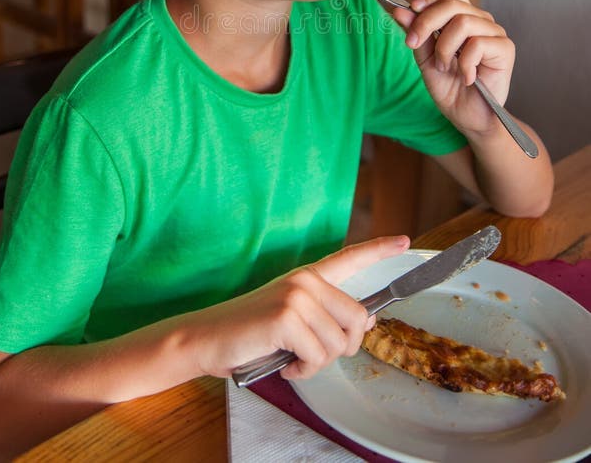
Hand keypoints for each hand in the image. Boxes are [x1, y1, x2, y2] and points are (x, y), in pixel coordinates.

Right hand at [192, 235, 409, 380]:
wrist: (207, 338)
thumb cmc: (249, 333)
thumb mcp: (293, 321)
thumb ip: (327, 317)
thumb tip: (367, 323)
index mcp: (307, 277)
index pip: (349, 258)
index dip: (380, 249)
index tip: (405, 241)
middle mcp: (305, 280)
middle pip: (358, 318)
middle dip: (344, 347)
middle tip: (315, 355)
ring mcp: (297, 296)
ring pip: (338, 344)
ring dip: (317, 364)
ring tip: (291, 357)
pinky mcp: (287, 317)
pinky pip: (317, 357)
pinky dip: (302, 371)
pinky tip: (283, 362)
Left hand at [392, 0, 515, 134]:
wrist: (468, 118)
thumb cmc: (450, 88)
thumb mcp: (424, 59)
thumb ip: (416, 33)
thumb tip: (400, 10)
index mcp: (460, 17)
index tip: (413, 9)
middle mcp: (479, 20)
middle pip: (450, 4)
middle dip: (425, 24)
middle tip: (414, 45)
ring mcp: (494, 33)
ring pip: (462, 23)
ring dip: (444, 50)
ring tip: (445, 68)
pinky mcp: (505, 48)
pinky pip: (477, 44)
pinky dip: (464, 64)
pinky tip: (466, 77)